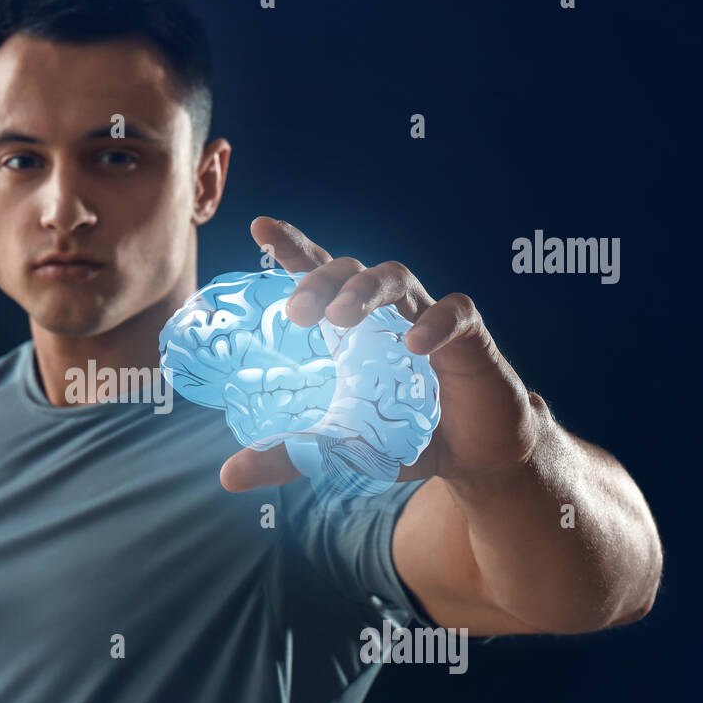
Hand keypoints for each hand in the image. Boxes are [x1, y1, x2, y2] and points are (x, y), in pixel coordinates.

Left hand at [219, 217, 545, 491]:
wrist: (472, 457)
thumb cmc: (403, 437)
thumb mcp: (340, 450)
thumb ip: (289, 455)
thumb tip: (230, 475)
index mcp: (348, 329)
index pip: (316, 276)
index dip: (292, 248)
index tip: (260, 226)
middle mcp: (383, 314)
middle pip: (348, 271)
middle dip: (319, 280)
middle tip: (297, 312)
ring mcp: (425, 318)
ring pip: (396, 277)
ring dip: (365, 290)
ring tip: (341, 316)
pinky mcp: (468, 337)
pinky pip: (454, 313)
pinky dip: (434, 322)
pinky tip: (414, 345)